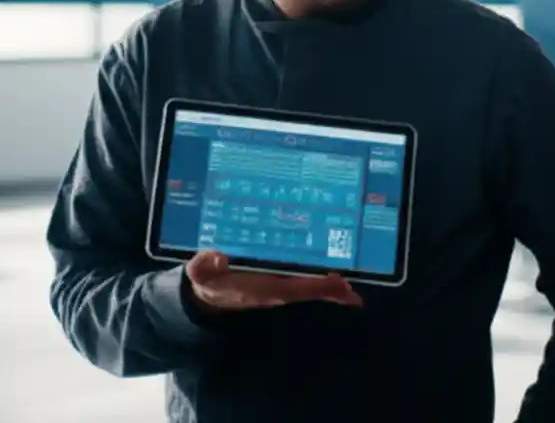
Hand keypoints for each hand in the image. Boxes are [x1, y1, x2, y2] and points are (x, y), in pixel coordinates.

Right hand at [184, 250, 363, 312]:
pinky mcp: (277, 286)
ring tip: (352, 290)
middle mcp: (275, 292)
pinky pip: (303, 286)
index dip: (316, 286)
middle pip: (309, 292)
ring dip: (329, 288)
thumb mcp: (200, 273)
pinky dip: (320, 285)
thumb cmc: (207, 281)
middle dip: (331, 291)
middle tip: (354, 292)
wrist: (205, 297)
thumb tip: (217, 257)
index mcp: (262, 288)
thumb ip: (204, 266)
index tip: (338, 283)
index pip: (294, 287)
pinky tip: (335, 282)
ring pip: (308, 290)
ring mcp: (277, 290)